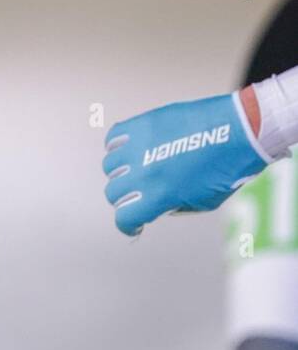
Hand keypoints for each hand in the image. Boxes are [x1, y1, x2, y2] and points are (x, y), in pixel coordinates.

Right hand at [102, 92, 270, 235]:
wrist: (240, 130)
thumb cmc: (229, 168)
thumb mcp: (205, 202)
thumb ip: (173, 206)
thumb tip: (156, 204)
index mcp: (160, 195)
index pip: (125, 217)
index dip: (128, 225)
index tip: (133, 223)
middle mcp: (144, 172)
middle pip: (113, 192)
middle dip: (125, 199)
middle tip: (139, 195)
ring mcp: (139, 145)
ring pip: (109, 166)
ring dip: (120, 172)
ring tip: (137, 168)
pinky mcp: (141, 124)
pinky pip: (113, 138)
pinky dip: (117, 146)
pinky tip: (131, 149)